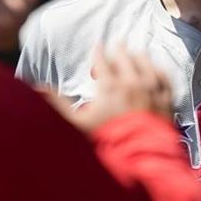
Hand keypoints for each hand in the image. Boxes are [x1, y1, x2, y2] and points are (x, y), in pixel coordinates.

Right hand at [42, 49, 173, 133]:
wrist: (139, 158)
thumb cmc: (106, 141)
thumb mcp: (77, 123)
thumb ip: (57, 104)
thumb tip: (35, 89)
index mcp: (110, 86)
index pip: (103, 61)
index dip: (99, 52)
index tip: (98, 46)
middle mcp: (132, 82)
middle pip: (125, 57)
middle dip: (119, 49)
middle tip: (117, 43)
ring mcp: (151, 89)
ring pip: (146, 63)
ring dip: (138, 56)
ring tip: (135, 52)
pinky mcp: (165, 99)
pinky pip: (163, 77)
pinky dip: (157, 70)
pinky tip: (154, 69)